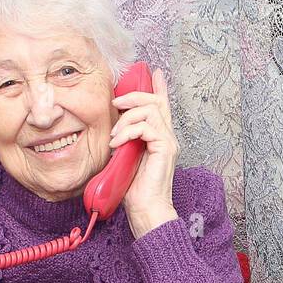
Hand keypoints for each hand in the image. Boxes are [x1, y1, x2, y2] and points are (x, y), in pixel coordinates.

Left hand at [110, 67, 178, 238]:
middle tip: (115, 102)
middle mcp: (168, 137)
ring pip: (149, 110)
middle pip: (155, 101)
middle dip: (133, 96)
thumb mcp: (126, 158)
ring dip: (126, 119)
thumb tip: (114, 127)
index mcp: (160, 138)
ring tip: (114, 136)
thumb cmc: (135, 190)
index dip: (158, 87)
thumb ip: (126, 140)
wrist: (146, 210)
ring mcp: (168, 142)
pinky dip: (128, 131)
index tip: (154, 73)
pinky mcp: (164, 148)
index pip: (162, 106)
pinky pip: (146, 126)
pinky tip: (117, 143)